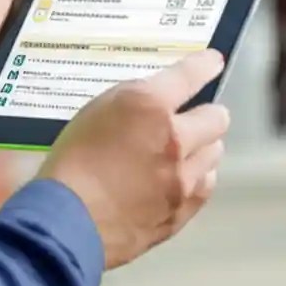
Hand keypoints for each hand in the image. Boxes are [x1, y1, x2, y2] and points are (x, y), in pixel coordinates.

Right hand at [37, 50, 230, 269]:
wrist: (67, 222)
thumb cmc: (71, 163)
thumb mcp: (95, 112)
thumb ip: (133, 103)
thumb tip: (156, 102)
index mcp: (148, 106)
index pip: (191, 75)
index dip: (205, 65)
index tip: (212, 63)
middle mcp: (174, 138)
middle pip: (218, 117)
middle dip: (207, 115)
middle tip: (193, 120)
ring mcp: (182, 178)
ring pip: (215, 152)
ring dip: (202, 149)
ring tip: (182, 154)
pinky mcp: (182, 210)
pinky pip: (205, 185)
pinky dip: (196, 179)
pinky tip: (180, 181)